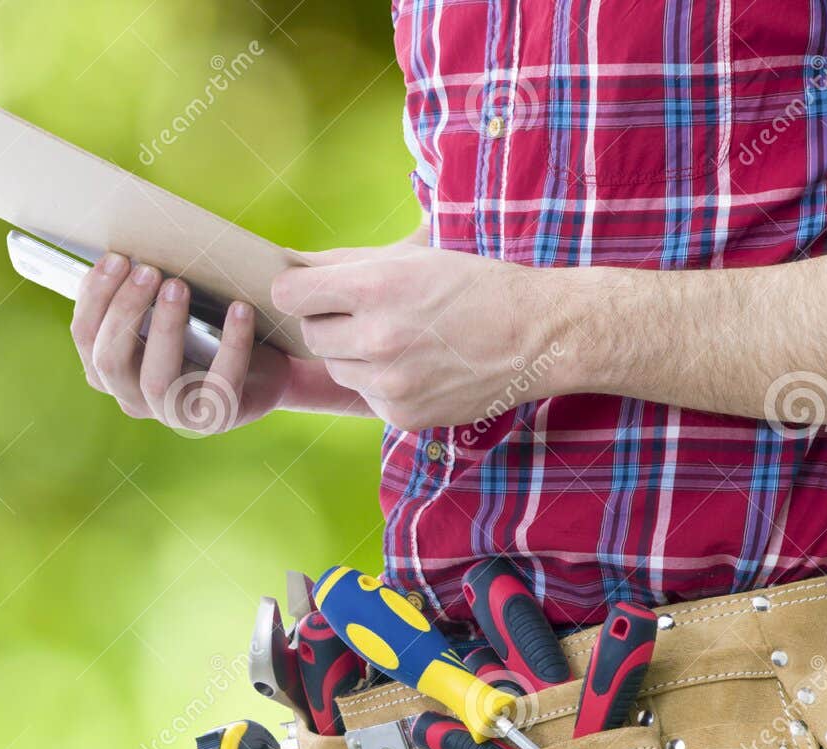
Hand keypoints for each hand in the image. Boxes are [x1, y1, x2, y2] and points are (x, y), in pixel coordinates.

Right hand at [70, 253, 292, 434]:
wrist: (265, 370)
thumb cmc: (210, 332)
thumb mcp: (171, 310)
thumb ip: (142, 292)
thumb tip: (124, 250)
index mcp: (113, 368)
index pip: (86, 337)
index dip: (94, 297)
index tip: (115, 257)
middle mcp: (135, 396)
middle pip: (108, 359)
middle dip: (124, 309)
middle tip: (148, 269)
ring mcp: (173, 413)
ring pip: (154, 378)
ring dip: (164, 328)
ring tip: (180, 285)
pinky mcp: (215, 417)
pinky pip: (221, 381)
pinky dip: (232, 343)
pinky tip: (240, 309)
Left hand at [270, 246, 580, 429]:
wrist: (537, 336)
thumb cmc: (474, 286)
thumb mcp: (413, 257)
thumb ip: (346, 263)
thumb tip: (290, 267)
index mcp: (375, 287)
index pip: (288, 294)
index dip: (297, 292)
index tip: (310, 292)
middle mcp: (377, 337)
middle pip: (310, 335)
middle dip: (330, 323)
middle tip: (368, 314)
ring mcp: (387, 382)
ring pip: (336, 367)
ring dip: (353, 355)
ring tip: (399, 339)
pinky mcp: (399, 414)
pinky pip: (364, 394)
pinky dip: (379, 382)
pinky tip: (416, 366)